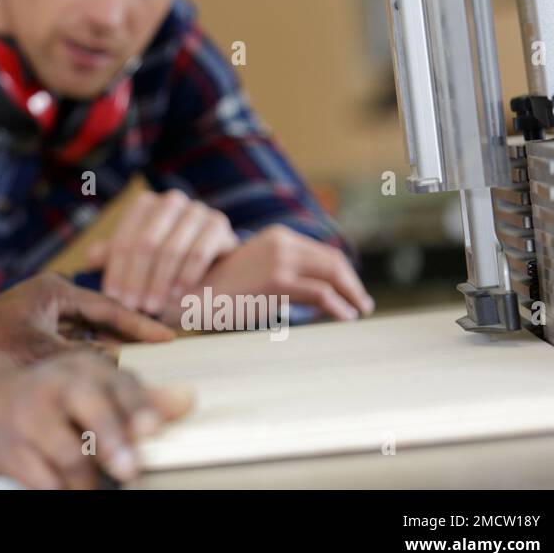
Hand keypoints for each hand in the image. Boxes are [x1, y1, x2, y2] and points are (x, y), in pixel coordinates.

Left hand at [0, 272, 174, 364]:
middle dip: (129, 336)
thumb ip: (83, 357)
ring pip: (89, 333)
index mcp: (55, 291)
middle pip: (102, 318)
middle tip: (161, 351)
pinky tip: (108, 375)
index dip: (139, 324)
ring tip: (142, 365)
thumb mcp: (43, 352)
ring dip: (111, 348)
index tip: (167, 336)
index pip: (108, 306)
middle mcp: (52, 299)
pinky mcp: (37, 333)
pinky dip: (90, 358)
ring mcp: (44, 315)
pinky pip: (74, 345)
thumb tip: (117, 364)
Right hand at [0, 350, 194, 487]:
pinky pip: (41, 480)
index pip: (118, 384)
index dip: (138, 407)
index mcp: (84, 368)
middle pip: (90, 408)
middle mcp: (56, 385)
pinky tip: (61, 485)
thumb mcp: (91, 389)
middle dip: (112, 440)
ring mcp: (27, 415)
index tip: (153, 428)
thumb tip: (188, 399)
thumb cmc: (46, 399)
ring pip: (70, 456)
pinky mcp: (5, 447)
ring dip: (87, 481)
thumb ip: (138, 399)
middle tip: (131, 469)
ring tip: (92, 485)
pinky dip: (57, 489)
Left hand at [86, 189, 238, 316]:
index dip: (116, 271)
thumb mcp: (136, 259)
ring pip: (171, 248)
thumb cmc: (164, 262)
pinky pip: (199, 252)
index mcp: (144, 205)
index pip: (124, 239)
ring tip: (153, 307)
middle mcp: (170, 201)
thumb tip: (91, 258)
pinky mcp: (218, 224)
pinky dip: (186, 276)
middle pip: (146, 243)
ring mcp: (196, 210)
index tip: (114, 299)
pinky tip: (177, 295)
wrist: (211, 263)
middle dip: (137, 279)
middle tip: (133, 307)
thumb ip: (114, 256)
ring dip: (160, 282)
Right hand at [197, 224, 373, 320]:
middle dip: (352, 282)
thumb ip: (280, 271)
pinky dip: (339, 306)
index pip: (321, 251)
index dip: (343, 271)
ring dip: (351, 294)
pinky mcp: (278, 281)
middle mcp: (281, 242)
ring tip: (358, 310)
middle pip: (332, 260)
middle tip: (362, 302)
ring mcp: (280, 260)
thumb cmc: (219, 287)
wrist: (192, 292)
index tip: (351, 288)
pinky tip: (344, 316)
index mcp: (277, 236)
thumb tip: (308, 288)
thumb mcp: (254, 269)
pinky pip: (321, 294)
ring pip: (332, 274)